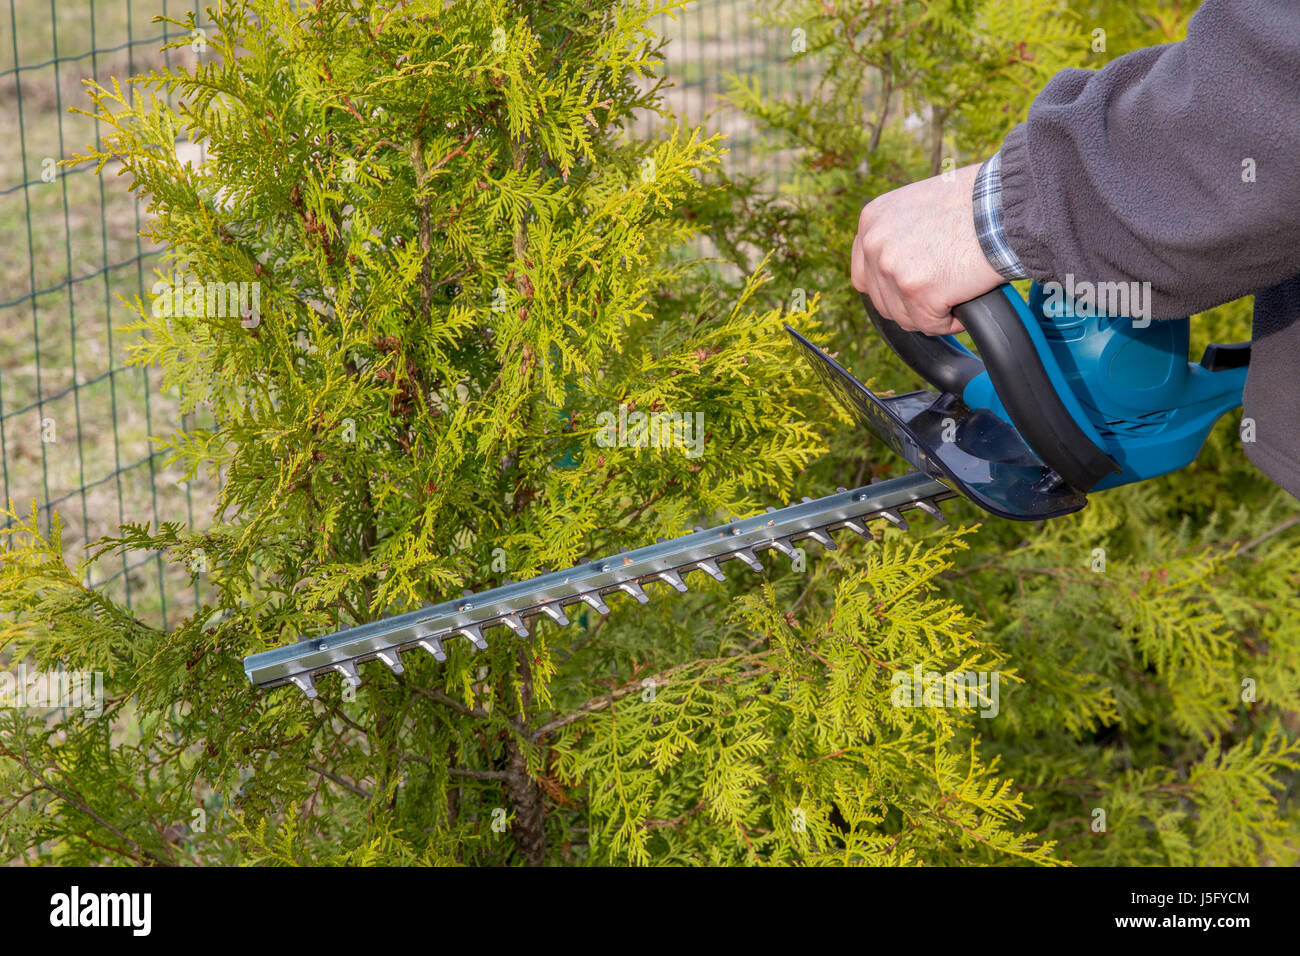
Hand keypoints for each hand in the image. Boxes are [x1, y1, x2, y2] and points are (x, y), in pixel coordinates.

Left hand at [850, 163, 1004, 335]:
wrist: (1006, 205)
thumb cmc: (976, 202)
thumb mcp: (919, 206)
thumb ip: (898, 235)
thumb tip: (893, 267)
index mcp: (872, 221)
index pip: (864, 274)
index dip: (889, 288)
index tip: (911, 289)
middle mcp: (875, 244)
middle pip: (883, 301)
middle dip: (913, 304)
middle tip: (944, 289)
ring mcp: (894, 269)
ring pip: (905, 317)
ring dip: (933, 313)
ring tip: (959, 288)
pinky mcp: (919, 292)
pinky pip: (931, 326)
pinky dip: (952, 321)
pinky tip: (967, 296)